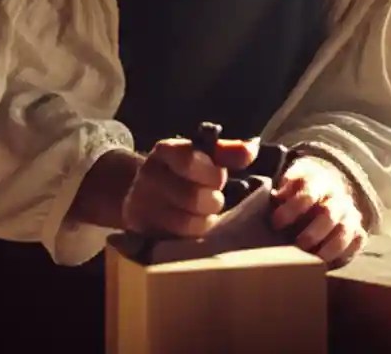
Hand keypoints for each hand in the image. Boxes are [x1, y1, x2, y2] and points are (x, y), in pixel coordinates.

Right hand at [121, 137, 259, 236]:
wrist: (148, 197)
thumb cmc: (186, 175)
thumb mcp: (205, 157)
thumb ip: (229, 152)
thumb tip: (250, 150)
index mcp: (166, 151)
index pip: (189, 160)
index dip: (212, 174)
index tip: (218, 180)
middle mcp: (148, 175)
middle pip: (192, 196)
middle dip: (212, 201)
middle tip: (212, 199)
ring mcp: (140, 205)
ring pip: (186, 223)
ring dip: (204, 221)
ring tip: (202, 214)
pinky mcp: (142, 232)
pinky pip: (176, 241)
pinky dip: (191, 236)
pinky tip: (191, 228)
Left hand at [270, 155, 366, 265]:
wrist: (324, 190)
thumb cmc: (297, 192)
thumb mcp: (287, 184)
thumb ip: (281, 191)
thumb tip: (277, 198)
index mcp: (316, 181)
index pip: (308, 194)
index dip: (292, 210)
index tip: (276, 224)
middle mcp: (337, 196)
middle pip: (329, 214)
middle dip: (312, 233)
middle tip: (298, 245)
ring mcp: (349, 214)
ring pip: (345, 231)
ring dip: (328, 249)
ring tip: (312, 262)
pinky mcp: (358, 231)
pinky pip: (357, 242)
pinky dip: (344, 255)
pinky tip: (327, 264)